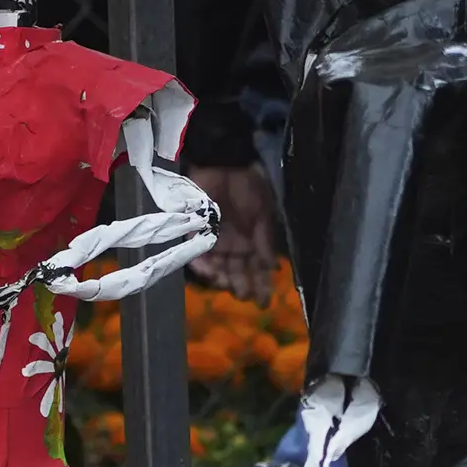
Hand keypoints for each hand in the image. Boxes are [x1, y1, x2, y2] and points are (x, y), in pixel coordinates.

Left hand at [186, 164, 277, 302]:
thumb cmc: (250, 188)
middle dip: (239, 285)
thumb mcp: (265, 216)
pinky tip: (209, 272)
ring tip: (226, 284)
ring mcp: (214, 238)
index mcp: (251, 243)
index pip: (256, 271)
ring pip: (216, 266)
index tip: (264, 302)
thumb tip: (270, 269)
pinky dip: (201, 263)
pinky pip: (196, 251)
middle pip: (235, 272)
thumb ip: (265, 242)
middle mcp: (232, 245)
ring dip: (221, 278)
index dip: (261, 287)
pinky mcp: (195, 229)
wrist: (228, 164)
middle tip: (243, 295)